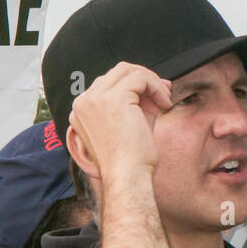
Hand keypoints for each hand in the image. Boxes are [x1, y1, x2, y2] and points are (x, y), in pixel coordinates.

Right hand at [68, 62, 171, 184]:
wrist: (128, 177)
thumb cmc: (132, 158)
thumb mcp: (132, 123)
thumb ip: (140, 101)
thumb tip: (160, 82)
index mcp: (81, 110)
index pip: (109, 83)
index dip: (135, 86)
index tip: (156, 96)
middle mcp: (83, 102)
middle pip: (117, 72)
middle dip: (144, 78)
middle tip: (164, 94)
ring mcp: (95, 99)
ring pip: (128, 70)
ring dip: (152, 81)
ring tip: (164, 101)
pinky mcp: (113, 99)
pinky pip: (140, 79)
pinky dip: (156, 87)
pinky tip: (165, 105)